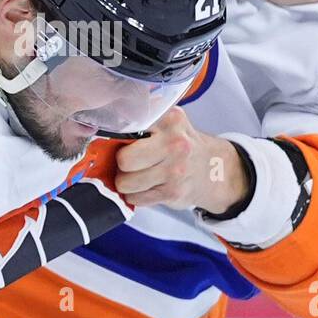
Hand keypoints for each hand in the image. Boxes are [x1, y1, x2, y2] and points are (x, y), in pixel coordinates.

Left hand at [115, 107, 247, 212]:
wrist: (214, 169)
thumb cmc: (182, 145)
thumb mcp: (168, 121)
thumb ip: (142, 119)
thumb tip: (103, 128)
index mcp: (170, 119)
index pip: (128, 126)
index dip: (117, 136)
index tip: (119, 141)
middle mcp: (175, 143)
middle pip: (123, 159)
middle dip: (121, 163)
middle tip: (130, 162)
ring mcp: (175, 170)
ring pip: (126, 182)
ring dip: (127, 182)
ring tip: (139, 175)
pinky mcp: (172, 193)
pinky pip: (135, 199)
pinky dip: (136, 195)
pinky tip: (148, 186)